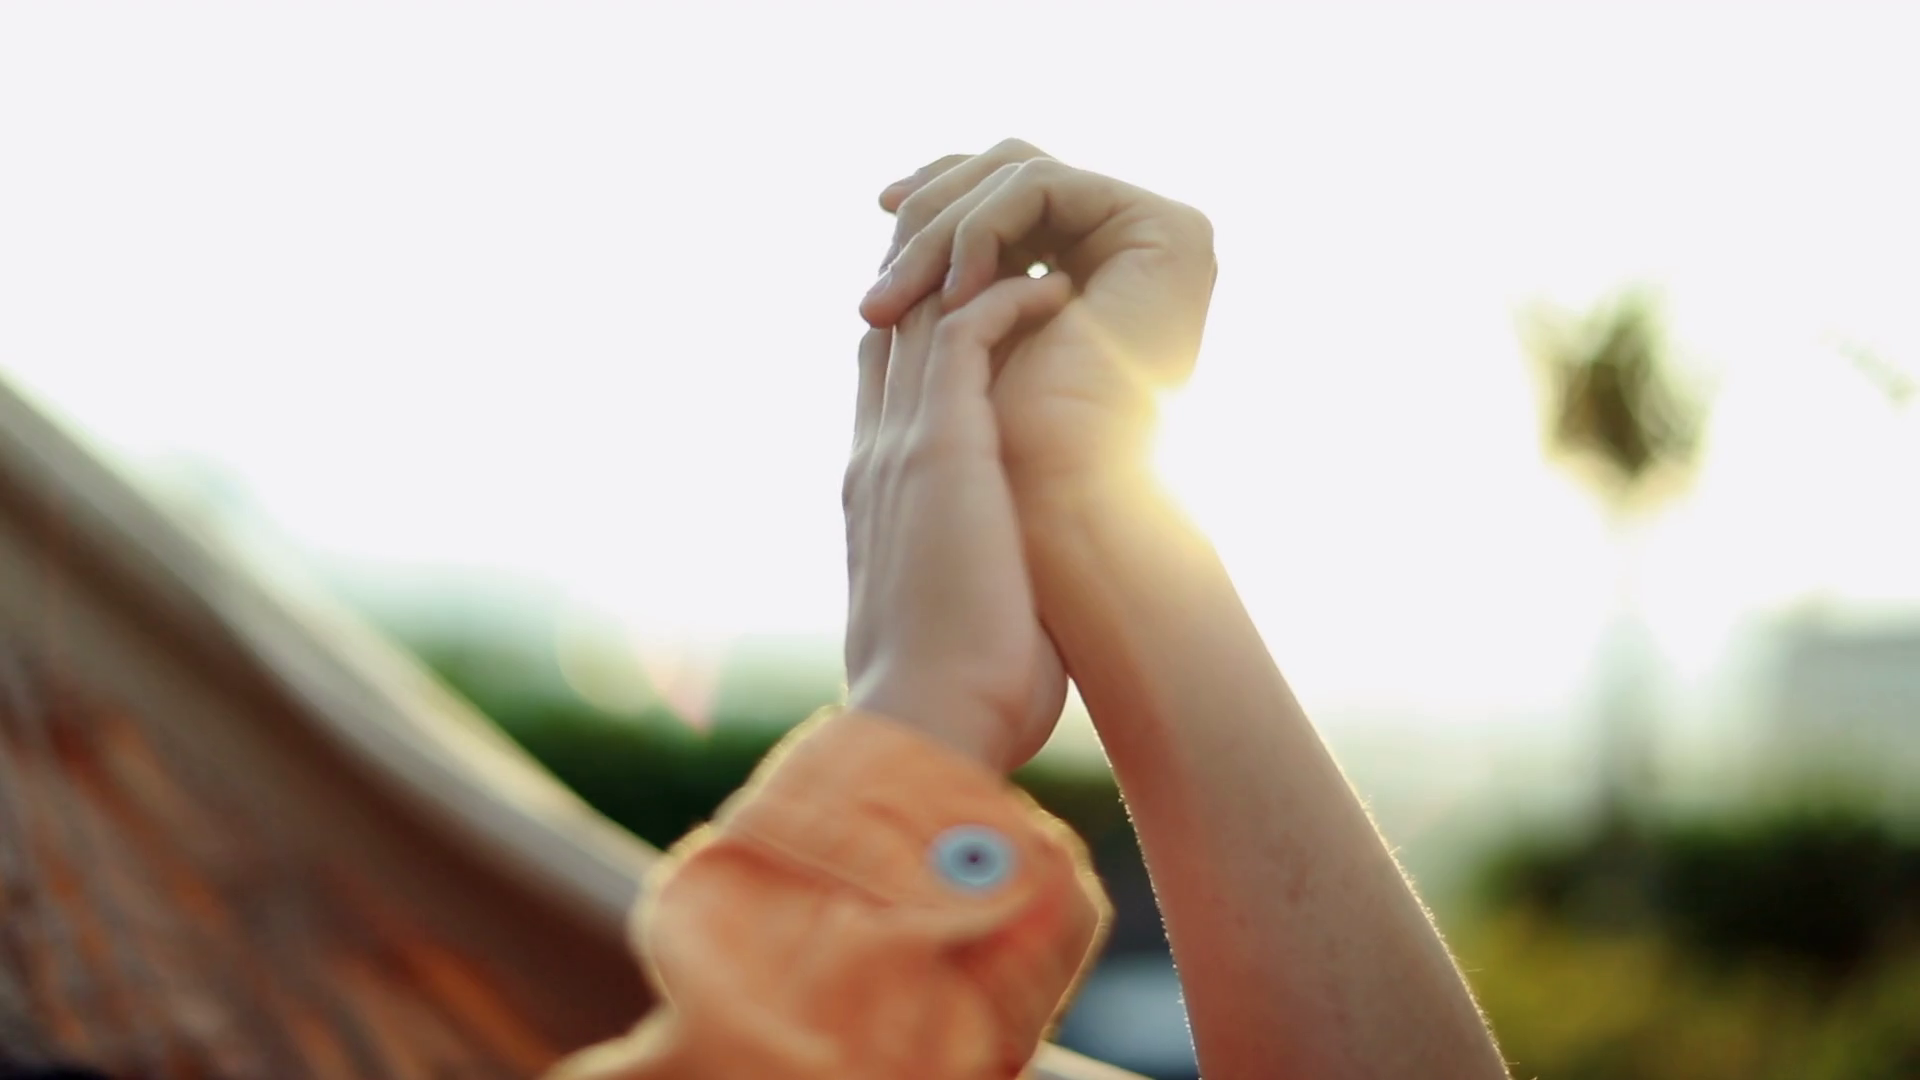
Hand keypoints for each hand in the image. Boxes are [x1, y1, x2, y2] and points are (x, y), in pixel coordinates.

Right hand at [842, 278, 1074, 771]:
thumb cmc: (964, 697)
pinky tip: (1062, 293)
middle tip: (1018, 252)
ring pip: (922, 309)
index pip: (887, 383)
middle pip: (894, 326)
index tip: (992, 313)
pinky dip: (1010, 296)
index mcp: (876, 496)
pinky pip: (965, 327)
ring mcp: (898, 445)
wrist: (929, 725)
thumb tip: (1037, 589)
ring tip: (1047, 250)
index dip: (927, 334)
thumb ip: (983, 575)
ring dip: (982, 271)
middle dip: (948, 279)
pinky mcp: (938, 445)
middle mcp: (875, 456)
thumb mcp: (967, 618)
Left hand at [860, 140, 1216, 490]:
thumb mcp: (958, 332)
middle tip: (878, 289)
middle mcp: (1135, 245)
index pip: (1006, 193)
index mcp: (1099, 263)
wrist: (1059, 503)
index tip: (880, 211)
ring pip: (1017, 171)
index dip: (938, 195)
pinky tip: (956, 293)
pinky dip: (982, 228)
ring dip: (941, 232)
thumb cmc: (1006, 449)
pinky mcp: (1172, 233)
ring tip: (900, 302)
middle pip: (1009, 169)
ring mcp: (1161, 238)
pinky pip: (1044, 185)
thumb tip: (889, 195)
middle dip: (930, 214)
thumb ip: (943, 263)